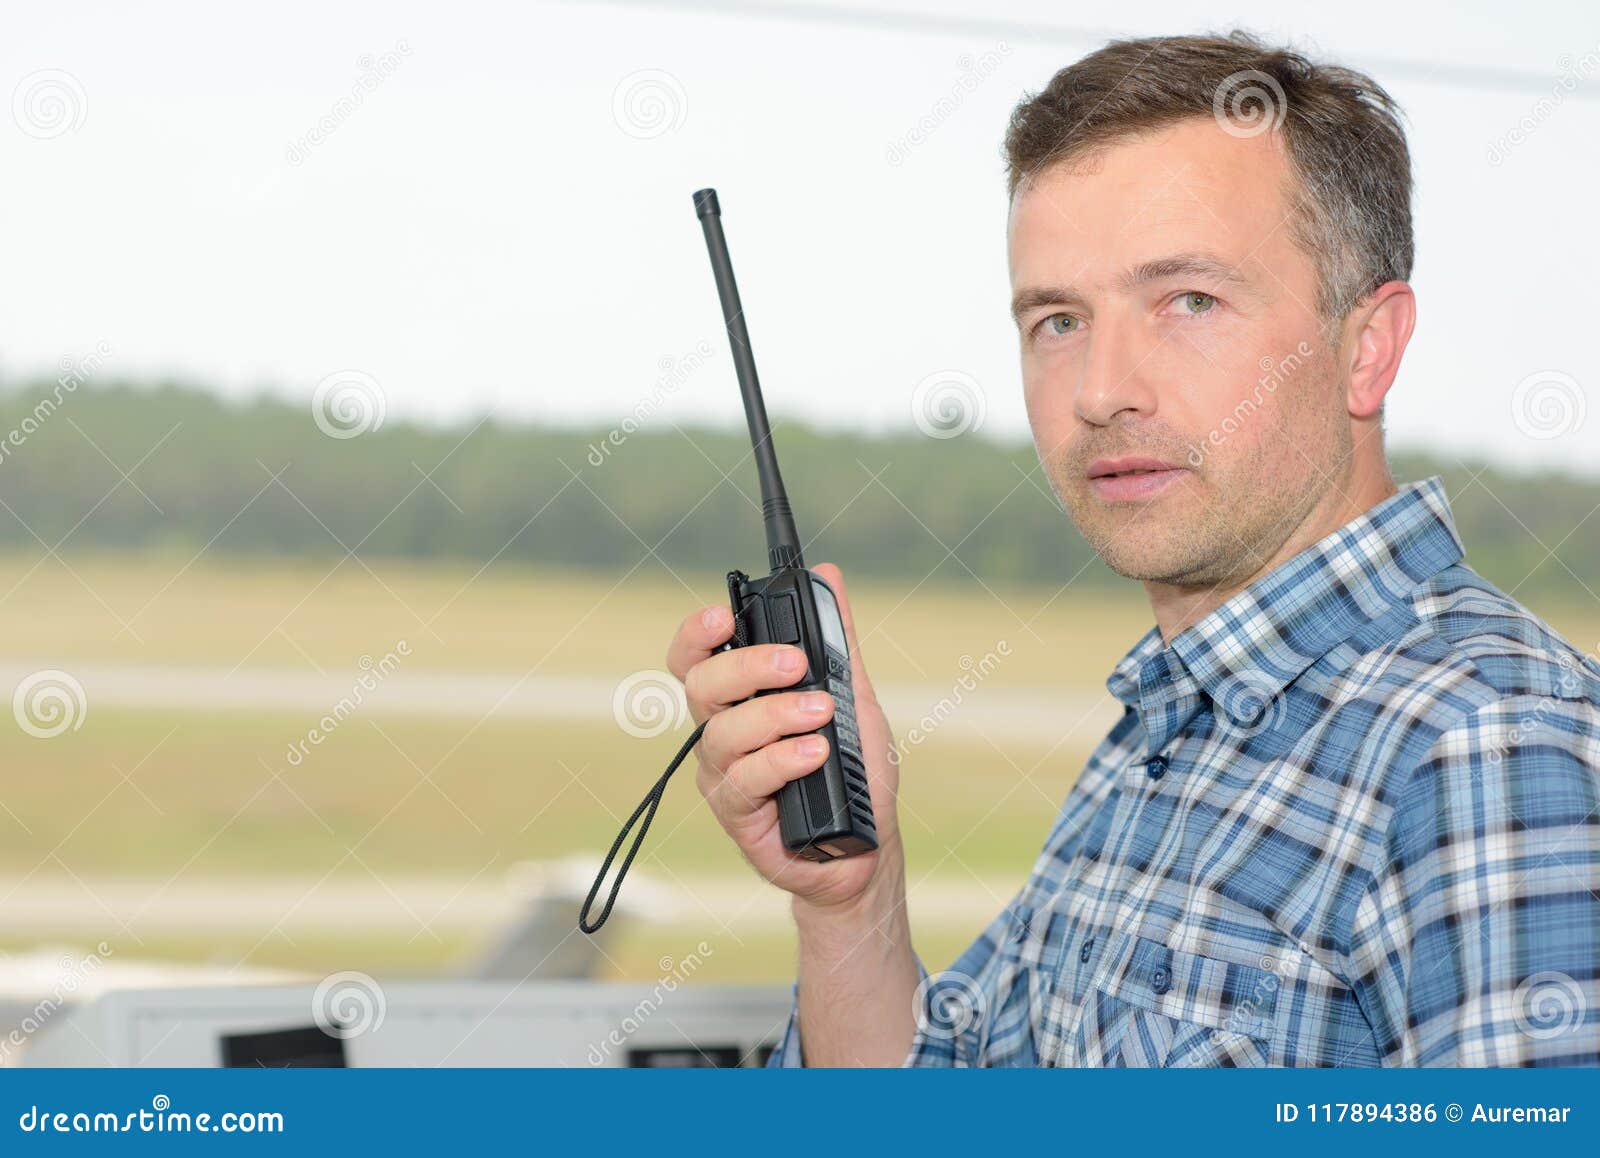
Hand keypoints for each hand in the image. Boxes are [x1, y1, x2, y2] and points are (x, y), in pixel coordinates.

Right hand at [665, 563, 901, 910]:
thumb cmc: (850, 769)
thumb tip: (829, 574)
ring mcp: (724, 774)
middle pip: (701, 686)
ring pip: (722, 734)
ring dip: (775, 716)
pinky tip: (815, 754)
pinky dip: (782, 761)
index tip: (724, 615)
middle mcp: (720, 732)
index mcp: (738, 698)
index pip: (696, 656)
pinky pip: (745, 780)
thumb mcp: (851, 696)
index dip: (697, 632)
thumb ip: (836, 640)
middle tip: (796, 663)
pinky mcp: (738, 815)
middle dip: (747, 667)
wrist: (866, 845)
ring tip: (821, 714)